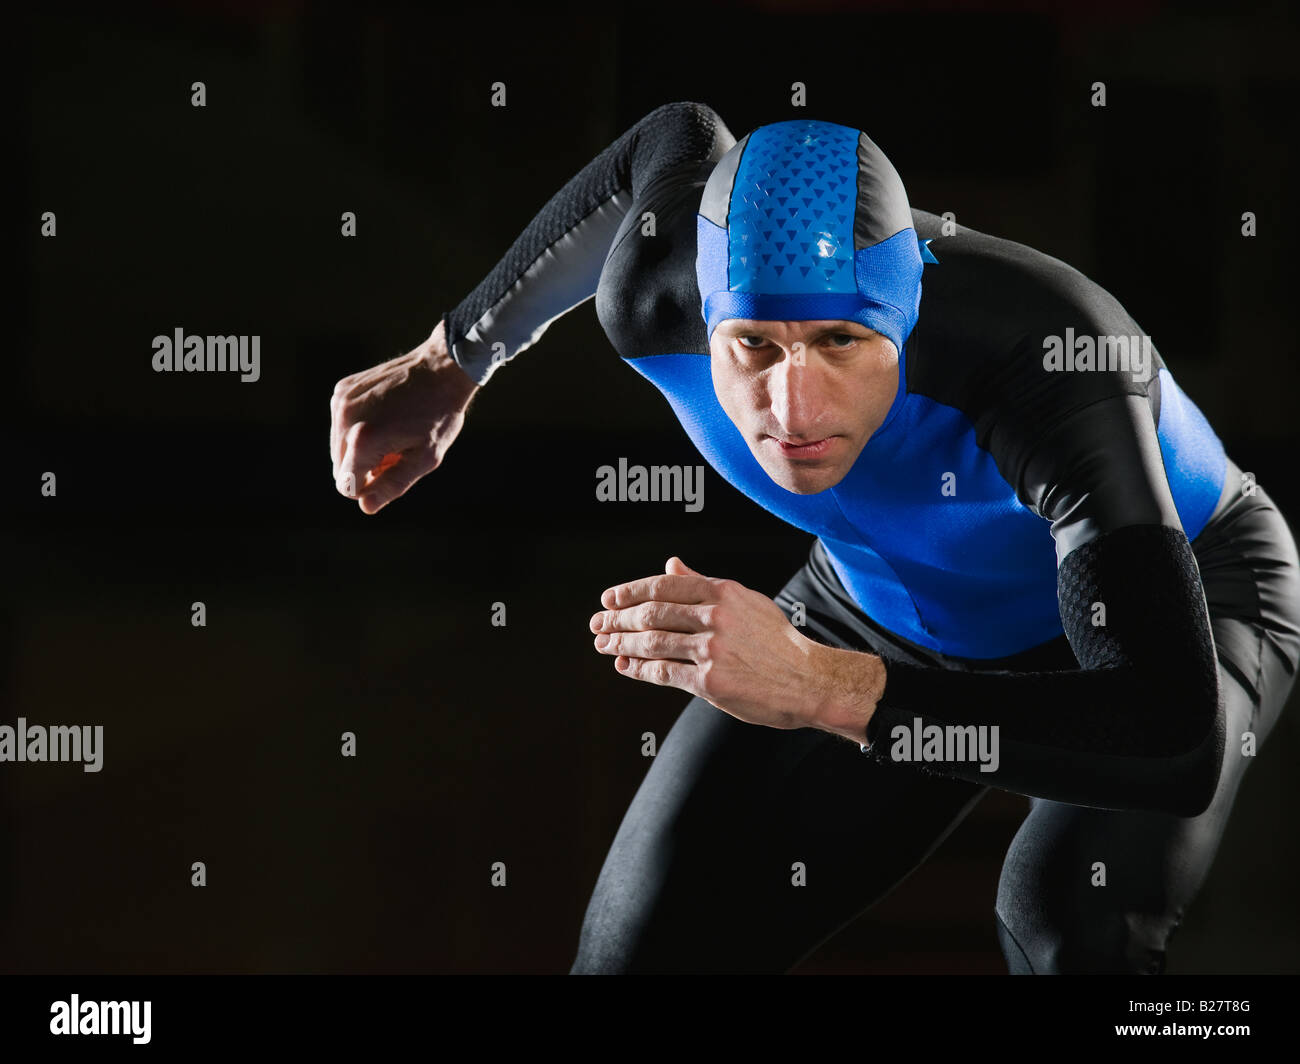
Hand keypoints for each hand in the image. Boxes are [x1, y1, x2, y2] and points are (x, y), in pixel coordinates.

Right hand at [329, 320, 480, 513]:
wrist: (440, 368)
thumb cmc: (438, 416)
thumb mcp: (425, 458)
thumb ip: (393, 485)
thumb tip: (365, 507)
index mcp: (363, 440)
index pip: (346, 486)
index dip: (369, 487)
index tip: (393, 470)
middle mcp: (344, 420)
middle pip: (340, 467)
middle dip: (365, 467)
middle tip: (397, 450)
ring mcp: (341, 402)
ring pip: (338, 446)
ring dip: (361, 448)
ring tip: (392, 432)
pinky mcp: (342, 390)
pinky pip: (341, 423)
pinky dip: (357, 427)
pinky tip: (384, 414)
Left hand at [590, 557, 880, 737]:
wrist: (809, 679)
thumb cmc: (778, 642)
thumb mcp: (745, 601)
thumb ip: (704, 584)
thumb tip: (670, 565)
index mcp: (723, 592)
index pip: (664, 586)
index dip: (630, 592)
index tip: (609, 599)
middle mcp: (716, 617)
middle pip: (652, 613)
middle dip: (618, 619)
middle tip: (598, 625)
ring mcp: (712, 649)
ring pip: (653, 642)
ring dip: (622, 644)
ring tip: (604, 645)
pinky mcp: (710, 681)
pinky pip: (663, 673)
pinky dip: (639, 669)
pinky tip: (626, 666)